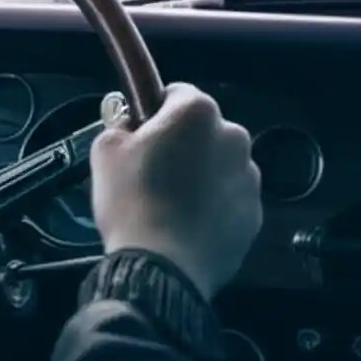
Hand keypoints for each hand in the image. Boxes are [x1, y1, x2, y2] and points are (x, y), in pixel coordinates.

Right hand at [90, 83, 261, 299]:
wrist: (161, 266)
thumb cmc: (131, 201)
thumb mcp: (105, 151)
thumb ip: (118, 123)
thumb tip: (128, 122)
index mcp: (197, 112)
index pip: (175, 93)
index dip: (153, 111)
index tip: (139, 134)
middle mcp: (234, 136)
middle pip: (202, 129)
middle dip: (182, 142)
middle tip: (152, 170)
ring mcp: (249, 177)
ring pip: (219, 163)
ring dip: (201, 173)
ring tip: (170, 202)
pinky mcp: (255, 213)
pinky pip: (230, 197)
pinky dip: (214, 203)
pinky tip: (188, 222)